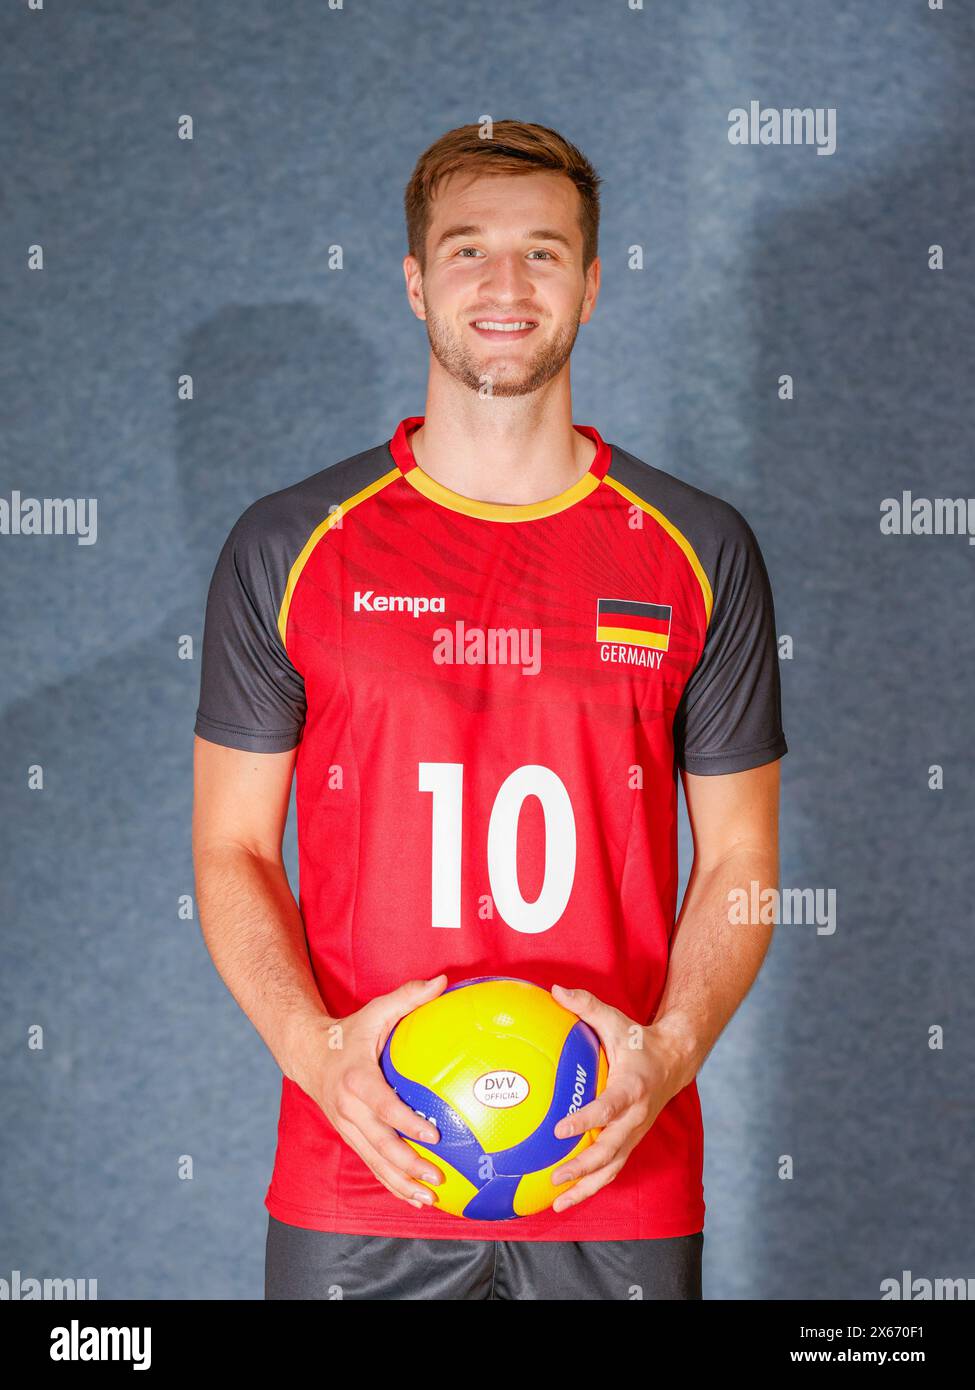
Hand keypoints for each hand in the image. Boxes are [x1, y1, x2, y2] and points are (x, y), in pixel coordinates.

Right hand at [302, 975, 448, 1208]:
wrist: (307, 1054)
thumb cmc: (350, 1031)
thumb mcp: (375, 1011)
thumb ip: (408, 997)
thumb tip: (443, 981)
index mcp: (357, 1080)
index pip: (384, 1106)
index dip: (408, 1123)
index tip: (435, 1135)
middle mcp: (349, 1109)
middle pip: (380, 1144)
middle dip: (409, 1164)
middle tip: (438, 1176)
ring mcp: (347, 1127)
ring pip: (375, 1162)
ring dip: (401, 1182)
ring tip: (430, 1199)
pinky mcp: (349, 1136)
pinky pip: (371, 1165)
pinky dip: (391, 1184)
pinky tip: (414, 1198)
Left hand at [548, 984, 688, 1213]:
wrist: (675, 1060)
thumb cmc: (639, 1039)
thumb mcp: (615, 1019)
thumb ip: (586, 1005)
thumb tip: (555, 990)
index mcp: (631, 1087)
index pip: (608, 1108)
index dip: (586, 1120)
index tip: (561, 1128)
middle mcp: (635, 1117)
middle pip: (609, 1150)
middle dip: (582, 1166)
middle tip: (554, 1176)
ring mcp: (634, 1133)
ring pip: (611, 1168)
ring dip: (586, 1187)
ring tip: (558, 1201)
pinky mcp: (631, 1141)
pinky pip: (611, 1168)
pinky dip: (591, 1184)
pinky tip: (566, 1196)